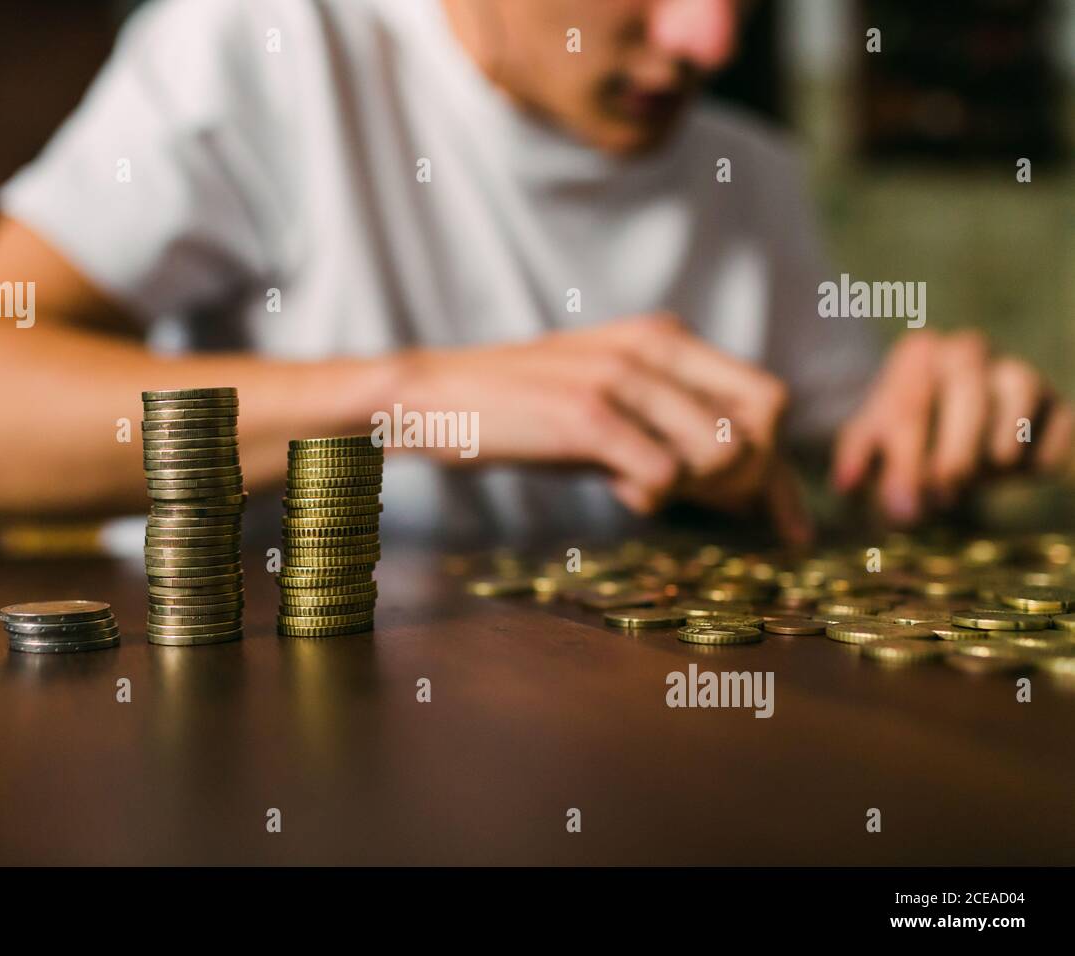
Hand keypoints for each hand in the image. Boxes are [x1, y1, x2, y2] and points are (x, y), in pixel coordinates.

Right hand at [400, 313, 812, 542]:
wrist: (437, 396)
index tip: (787, 525)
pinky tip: (616, 488)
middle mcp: (653, 348)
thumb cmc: (525, 409)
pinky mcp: (588, 415)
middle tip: (707, 506)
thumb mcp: (609, 401)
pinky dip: (649, 497)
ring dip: (693, 488)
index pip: (765, 394)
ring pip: (721, 450)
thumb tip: (742, 485)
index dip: (782, 466)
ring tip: (643, 485)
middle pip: (761, 420)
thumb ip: (670, 425)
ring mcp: (621, 378)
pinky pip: (661, 475)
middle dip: (750, 478)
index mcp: (664, 338)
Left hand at [832, 330, 1073, 523]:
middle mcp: (968, 351)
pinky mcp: (1053, 402)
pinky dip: (1041, 454)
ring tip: (979, 480)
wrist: (940, 439)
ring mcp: (1015, 371)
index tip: (902, 508)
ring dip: (1000, 443)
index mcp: (918, 354)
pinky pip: (1061, 422)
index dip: (906, 461)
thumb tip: (847, 483)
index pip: (910, 403)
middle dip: (955, 450)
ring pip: (1021, 389)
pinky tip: (1015, 474)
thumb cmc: (898, 439)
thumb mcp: (867, 444)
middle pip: (968, 388)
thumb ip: (856, 460)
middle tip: (943, 495)